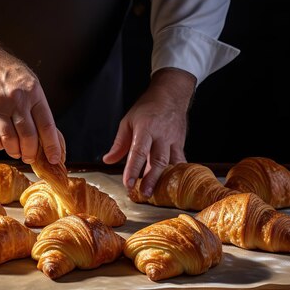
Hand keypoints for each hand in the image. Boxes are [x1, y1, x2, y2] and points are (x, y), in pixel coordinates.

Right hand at [0, 19, 60, 164]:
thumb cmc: (8, 71)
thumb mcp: (30, 82)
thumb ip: (37, 106)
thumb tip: (47, 135)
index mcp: (33, 92)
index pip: (46, 125)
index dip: (52, 145)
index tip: (55, 158)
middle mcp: (17, 99)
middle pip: (28, 136)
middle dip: (31, 152)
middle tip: (31, 157)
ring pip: (10, 139)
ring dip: (15, 151)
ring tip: (17, 153)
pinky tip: (2, 144)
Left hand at [102, 68, 195, 195]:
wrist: (171, 95)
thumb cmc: (147, 108)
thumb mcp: (128, 121)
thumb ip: (119, 144)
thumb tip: (108, 160)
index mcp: (145, 128)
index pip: (138, 152)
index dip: (133, 169)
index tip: (128, 183)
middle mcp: (161, 135)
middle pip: (157, 160)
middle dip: (150, 179)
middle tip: (144, 194)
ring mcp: (173, 139)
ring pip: (171, 163)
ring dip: (164, 179)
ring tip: (157, 193)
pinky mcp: (181, 143)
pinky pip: (180, 160)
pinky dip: (176, 173)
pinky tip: (172, 184)